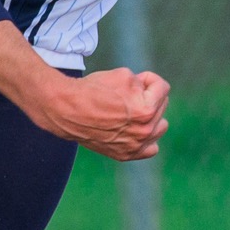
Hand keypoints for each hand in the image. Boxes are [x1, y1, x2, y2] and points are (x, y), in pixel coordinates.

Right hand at [43, 67, 170, 161]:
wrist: (67, 110)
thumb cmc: (94, 90)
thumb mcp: (124, 75)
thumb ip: (145, 82)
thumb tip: (151, 92)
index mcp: (146, 110)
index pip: (162, 87)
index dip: (145, 78)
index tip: (130, 81)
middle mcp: (144, 131)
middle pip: (161, 105)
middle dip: (146, 96)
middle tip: (123, 96)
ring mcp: (136, 146)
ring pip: (159, 126)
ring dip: (151, 116)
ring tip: (130, 111)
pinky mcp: (126, 155)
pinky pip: (151, 148)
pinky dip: (147, 138)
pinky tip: (135, 129)